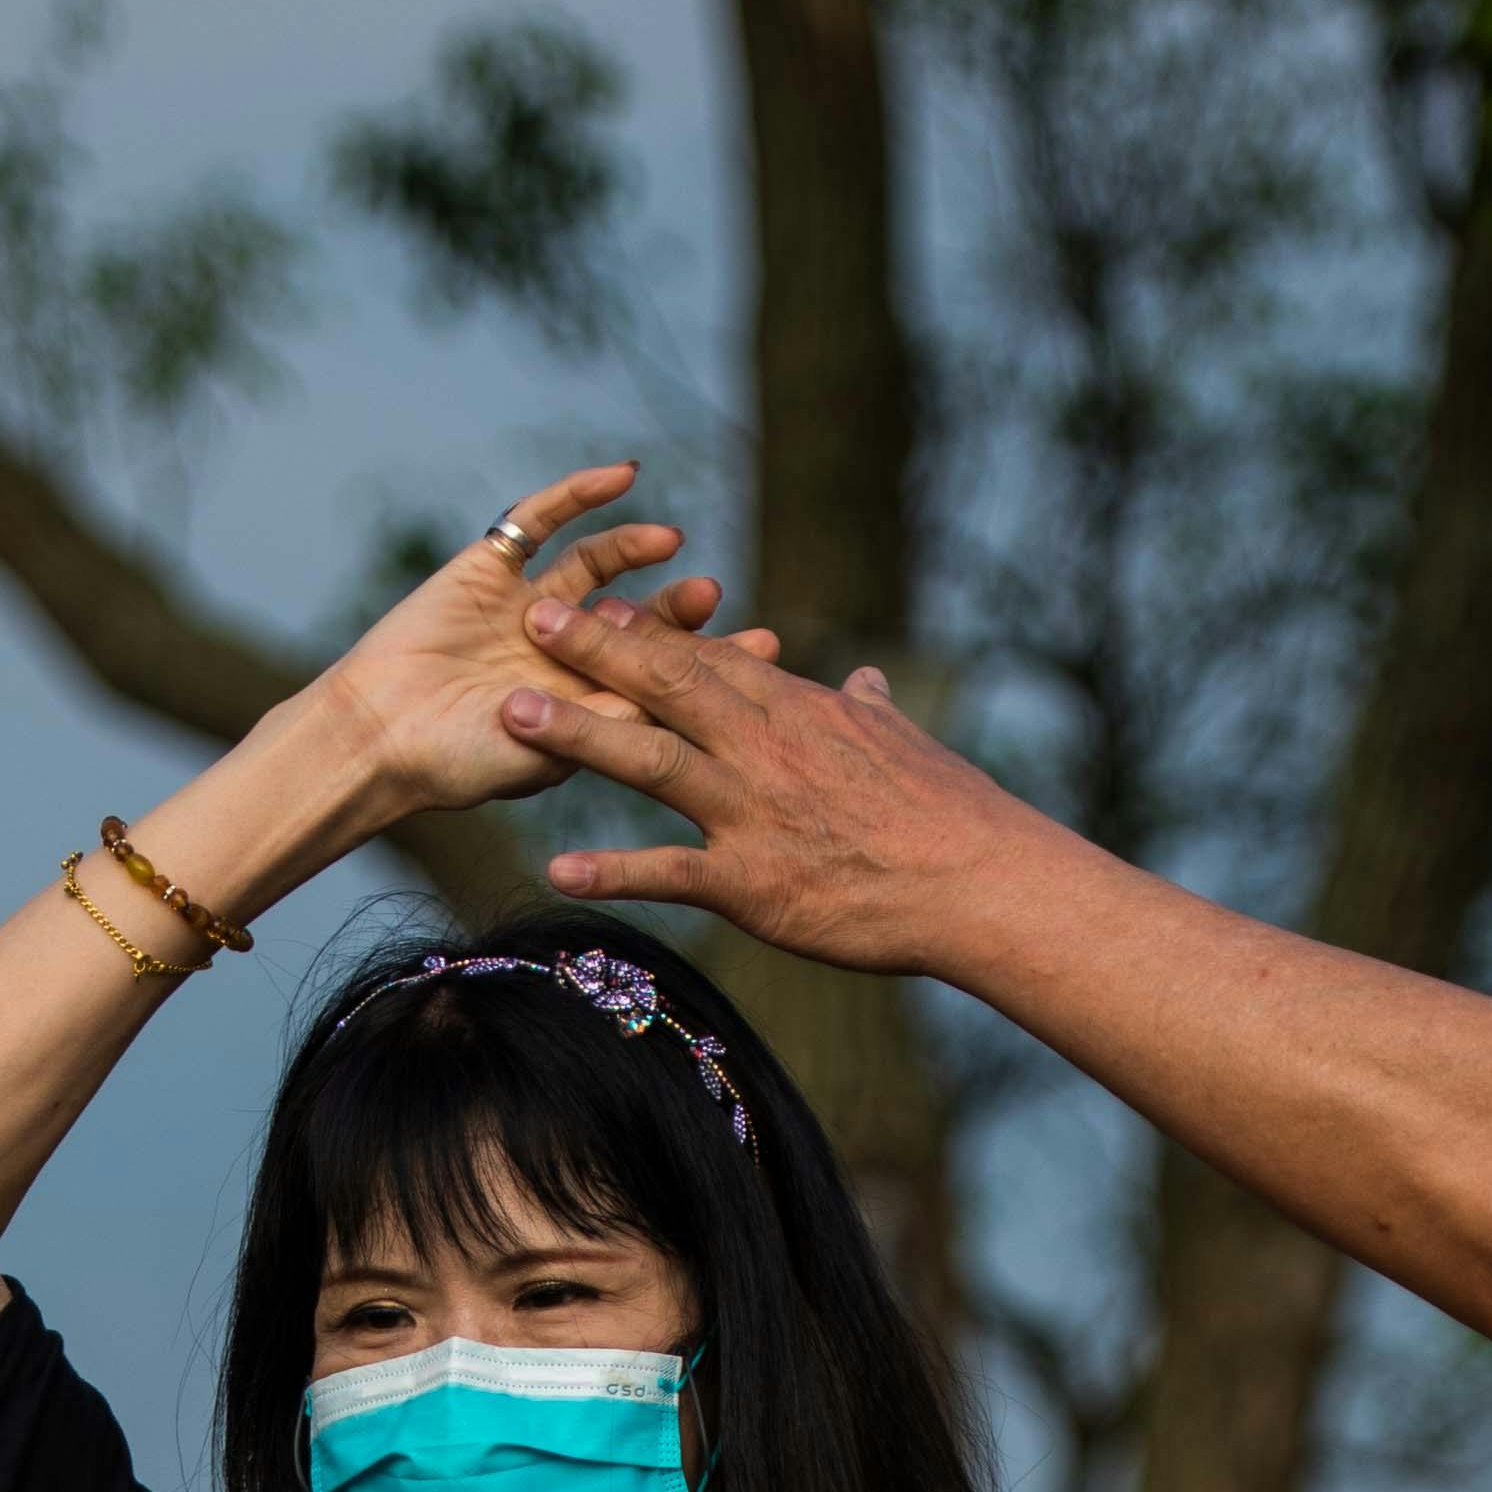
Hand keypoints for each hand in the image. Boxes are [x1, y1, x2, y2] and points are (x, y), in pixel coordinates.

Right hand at [324, 467, 735, 826]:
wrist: (379, 734)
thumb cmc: (464, 761)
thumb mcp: (556, 750)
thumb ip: (616, 720)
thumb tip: (692, 705)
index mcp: (586, 706)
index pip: (665, 677)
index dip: (716, 660)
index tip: (770, 648)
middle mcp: (565, 653)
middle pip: (638, 620)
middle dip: (681, 611)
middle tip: (718, 598)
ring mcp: (528, 605)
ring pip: (596, 567)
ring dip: (636, 551)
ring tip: (675, 544)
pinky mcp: (490, 566)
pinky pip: (541, 519)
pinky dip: (580, 494)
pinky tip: (623, 475)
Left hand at [498, 594, 1014, 968]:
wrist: (978, 878)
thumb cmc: (950, 811)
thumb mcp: (904, 740)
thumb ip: (869, 707)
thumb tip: (864, 680)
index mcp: (798, 710)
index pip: (710, 657)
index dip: (647, 632)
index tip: (597, 608)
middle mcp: (764, 749)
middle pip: (665, 685)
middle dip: (594, 650)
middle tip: (531, 621)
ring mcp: (753, 813)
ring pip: (649, 760)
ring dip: (578, 735)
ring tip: (513, 714)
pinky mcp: (753, 884)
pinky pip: (669, 873)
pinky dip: (613, 871)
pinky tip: (560, 870)